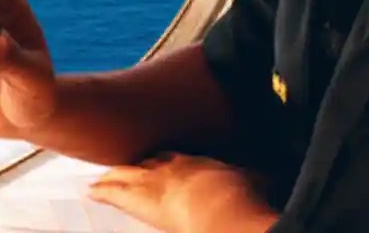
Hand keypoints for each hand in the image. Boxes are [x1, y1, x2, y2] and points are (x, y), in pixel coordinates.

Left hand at [88, 152, 278, 232]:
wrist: (225, 211)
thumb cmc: (243, 198)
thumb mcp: (257, 180)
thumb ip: (261, 174)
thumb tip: (277, 170)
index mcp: (200, 163)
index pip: (177, 157)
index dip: (167, 159)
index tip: (162, 158)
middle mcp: (175, 166)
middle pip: (151, 161)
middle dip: (140, 162)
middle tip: (126, 160)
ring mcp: (157, 180)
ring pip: (129, 172)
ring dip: (115, 174)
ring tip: (101, 176)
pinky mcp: (144, 200)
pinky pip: (116, 193)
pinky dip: (104, 191)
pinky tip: (91, 190)